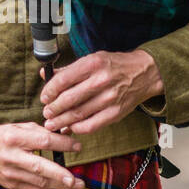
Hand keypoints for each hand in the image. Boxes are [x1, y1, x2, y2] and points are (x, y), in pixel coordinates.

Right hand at [0, 123, 85, 188]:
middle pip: (39, 167)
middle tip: (75, 180)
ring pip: (39, 182)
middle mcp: (12, 157)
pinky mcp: (12, 185)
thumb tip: (66, 134)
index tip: (77, 146)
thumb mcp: (18, 127)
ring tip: (79, 186)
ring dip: (61, 187)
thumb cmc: (2, 136)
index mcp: (14, 138)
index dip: (62, 144)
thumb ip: (41, 131)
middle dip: (59, 174)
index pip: (42, 141)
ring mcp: (12, 173)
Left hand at [39, 50, 163, 134]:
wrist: (144, 73)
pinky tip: (70, 127)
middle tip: (46, 113)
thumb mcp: (92, 59)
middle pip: (69, 99)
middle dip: (53, 109)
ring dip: (62, 121)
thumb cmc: (114, 66)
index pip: (64, 80)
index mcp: (93, 64)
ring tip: (52, 124)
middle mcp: (101, 80)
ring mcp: (110, 98)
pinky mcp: (116, 112)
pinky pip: (92, 125)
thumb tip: (45, 75)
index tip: (44, 98)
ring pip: (78, 114)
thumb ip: (68, 69)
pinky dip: (78, 129)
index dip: (50, 91)